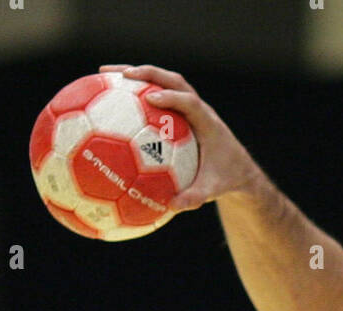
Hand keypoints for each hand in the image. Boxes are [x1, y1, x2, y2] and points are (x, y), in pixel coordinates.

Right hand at [98, 64, 258, 210]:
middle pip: (173, 80)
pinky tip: (108, 96)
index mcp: (208, 124)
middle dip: (148, 74)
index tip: (152, 99)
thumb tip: (172, 206)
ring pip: (162, 81)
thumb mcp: (212, 191)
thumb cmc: (224, 178)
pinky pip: (156, 94)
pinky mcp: (179, 109)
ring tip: (104, 73)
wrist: (238, 168)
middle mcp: (198, 109)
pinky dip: (134, 91)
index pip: (191, 103)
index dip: (173, 98)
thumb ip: (195, 198)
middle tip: (121, 75)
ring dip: (136, 74)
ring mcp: (188, 106)